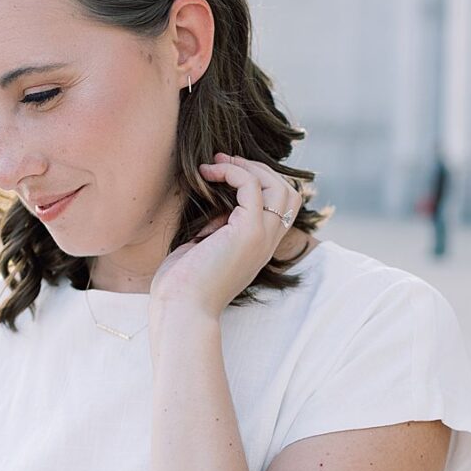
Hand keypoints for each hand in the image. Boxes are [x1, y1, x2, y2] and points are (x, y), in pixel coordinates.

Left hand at [150, 153, 308, 318]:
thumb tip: (219, 204)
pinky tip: (207, 173)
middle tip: (223, 162)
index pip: (282, 206)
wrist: (182, 308)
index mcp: (259, 247)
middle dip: (259, 169)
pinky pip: (251, 186)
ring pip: (279, 186)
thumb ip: (219, 226)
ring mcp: (262, 237)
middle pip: (288, 192)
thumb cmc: (183, 284)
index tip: (223, 172)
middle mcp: (268, 242)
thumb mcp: (205, 247)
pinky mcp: (248, 232)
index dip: (260, 182)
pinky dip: (231, 171)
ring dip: (249, 166)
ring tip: (217, 164)